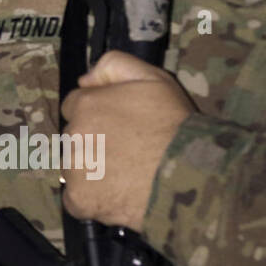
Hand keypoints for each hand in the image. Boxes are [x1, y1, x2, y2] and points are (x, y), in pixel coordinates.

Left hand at [58, 50, 195, 231]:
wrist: (191, 176)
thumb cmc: (176, 126)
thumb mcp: (153, 78)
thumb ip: (114, 66)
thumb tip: (83, 80)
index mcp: (86, 104)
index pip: (75, 107)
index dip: (98, 116)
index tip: (119, 127)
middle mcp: (73, 134)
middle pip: (74, 137)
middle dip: (94, 142)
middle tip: (126, 152)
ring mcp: (74, 169)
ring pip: (75, 168)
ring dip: (92, 171)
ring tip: (126, 176)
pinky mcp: (80, 200)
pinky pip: (77, 199)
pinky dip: (92, 200)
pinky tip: (118, 196)